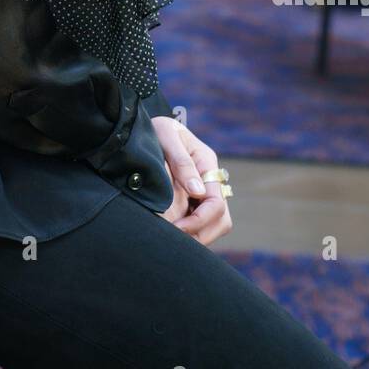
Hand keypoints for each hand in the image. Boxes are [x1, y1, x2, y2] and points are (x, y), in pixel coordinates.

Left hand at [151, 115, 232, 246]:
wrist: (147, 128)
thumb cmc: (157, 128)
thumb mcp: (166, 136)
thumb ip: (182, 162)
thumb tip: (198, 192)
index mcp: (207, 163)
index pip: (216, 203)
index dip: (199, 221)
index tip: (177, 228)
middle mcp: (209, 180)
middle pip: (221, 220)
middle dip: (201, 234)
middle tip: (174, 239)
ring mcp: (202, 192)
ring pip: (214, 226)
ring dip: (197, 237)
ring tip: (172, 240)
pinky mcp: (191, 200)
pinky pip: (199, 224)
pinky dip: (189, 234)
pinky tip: (170, 233)